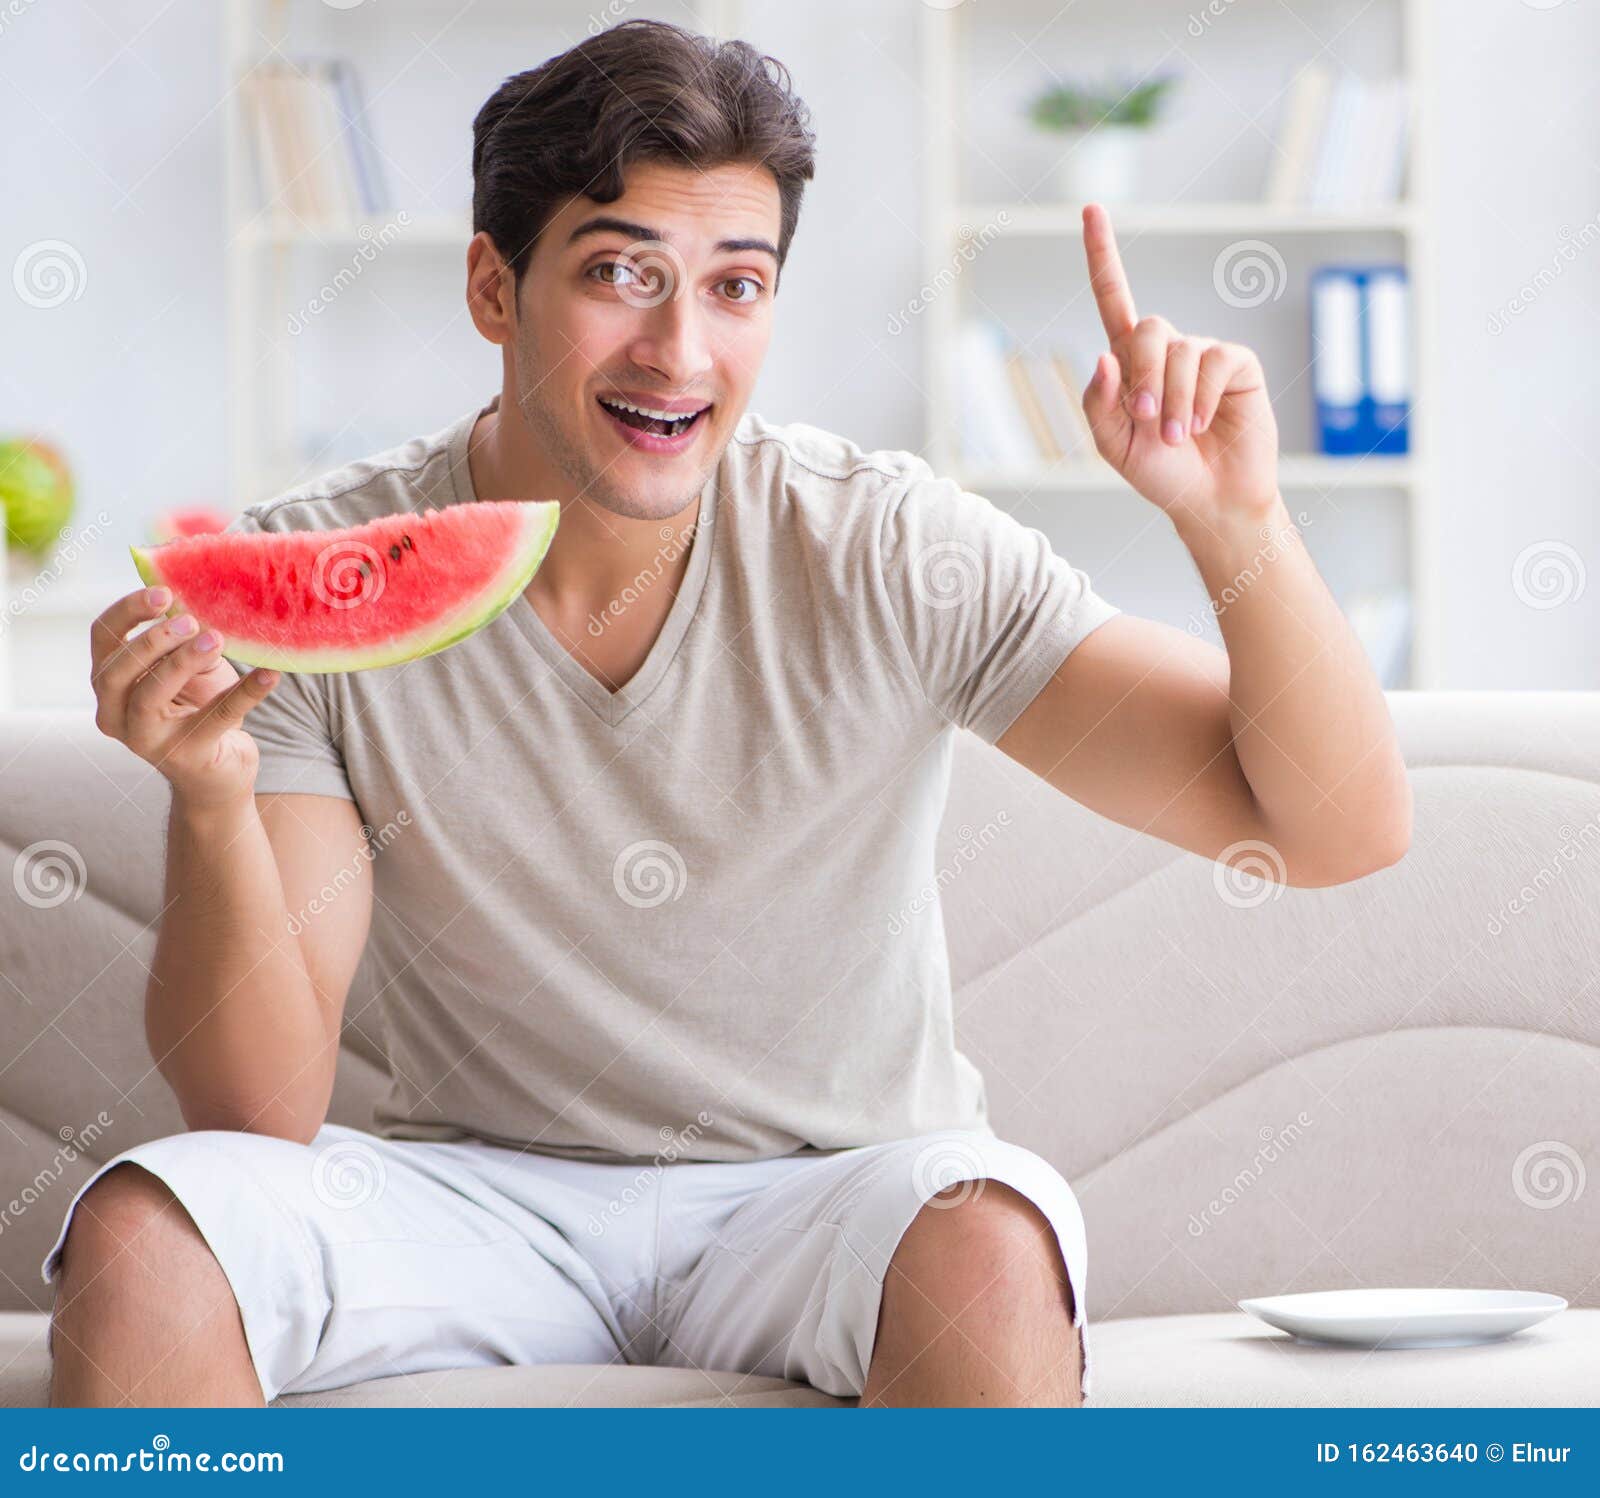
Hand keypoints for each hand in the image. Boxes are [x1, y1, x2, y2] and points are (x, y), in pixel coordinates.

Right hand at [90, 588, 279, 808]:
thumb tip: (202, 594)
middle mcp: (115, 714)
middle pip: (116, 670)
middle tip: (190, 620)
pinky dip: (244, 692)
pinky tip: (269, 674)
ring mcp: (146, 740)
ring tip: (216, 639)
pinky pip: (215, 719)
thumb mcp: (189, 667)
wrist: (218, 771)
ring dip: (182, 663)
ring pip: (149, 696)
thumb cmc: (199, 708)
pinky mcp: (186, 756)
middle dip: (151, 640)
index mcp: (110, 683)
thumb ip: (184, 637)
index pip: (102, 638)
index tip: (164, 592)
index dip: (128, 612)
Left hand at [1079, 203, 1279, 524]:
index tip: (1090, 209)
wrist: (1209, 500)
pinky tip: (1206, 424)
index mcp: (1130, 363)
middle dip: (1144, 377)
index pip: (1113, 299)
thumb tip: (1103, 356)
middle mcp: (1167, 349)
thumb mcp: (1113, 445)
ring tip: (1181, 437)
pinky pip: (1214, 362)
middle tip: (1151, 421)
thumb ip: (1099, 403)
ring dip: (1175, 401)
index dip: (1103, 255)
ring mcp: (1204, 354)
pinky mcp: (1237, 365)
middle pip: (1147, 328)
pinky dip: (1202, 397)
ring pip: (1180, 352)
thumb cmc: (1160, 474)